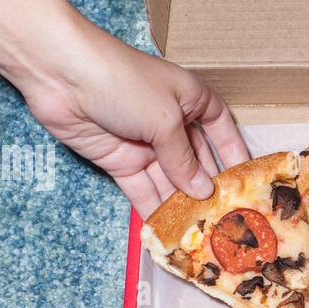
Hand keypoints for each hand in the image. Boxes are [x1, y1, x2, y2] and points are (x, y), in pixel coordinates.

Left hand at [20, 23, 251, 216]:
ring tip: (202, 233)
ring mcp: (144, 144)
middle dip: (207, 188)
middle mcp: (170, 122)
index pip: (220, 129)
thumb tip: (203, 191)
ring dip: (182, 204)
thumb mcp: (165, 120)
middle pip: (195, 161)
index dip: (233, 153)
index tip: (247, 181)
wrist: (61, 74)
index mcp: (190, 100)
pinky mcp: (119, 161)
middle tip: (225, 219)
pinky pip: (142, 189)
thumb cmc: (124, 82)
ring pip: (169, 180)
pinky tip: (169, 230)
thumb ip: (184, 160)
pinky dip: (153, 208)